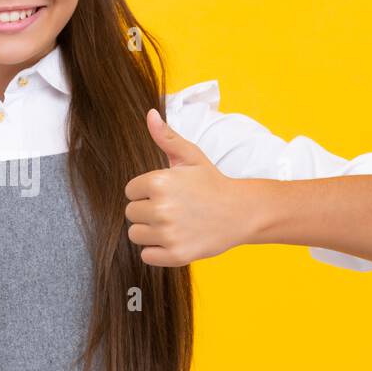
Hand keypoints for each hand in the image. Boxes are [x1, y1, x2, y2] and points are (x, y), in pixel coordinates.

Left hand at [124, 108, 259, 265]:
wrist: (242, 212)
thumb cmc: (212, 183)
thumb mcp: (191, 157)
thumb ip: (166, 137)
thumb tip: (150, 114)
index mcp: (159, 181)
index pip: (130, 191)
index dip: (146, 192)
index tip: (166, 193)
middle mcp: (161, 208)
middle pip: (131, 213)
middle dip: (147, 211)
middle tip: (173, 209)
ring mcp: (168, 233)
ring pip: (135, 234)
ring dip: (150, 231)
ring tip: (173, 224)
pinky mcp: (175, 255)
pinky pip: (146, 255)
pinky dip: (157, 251)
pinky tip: (174, 239)